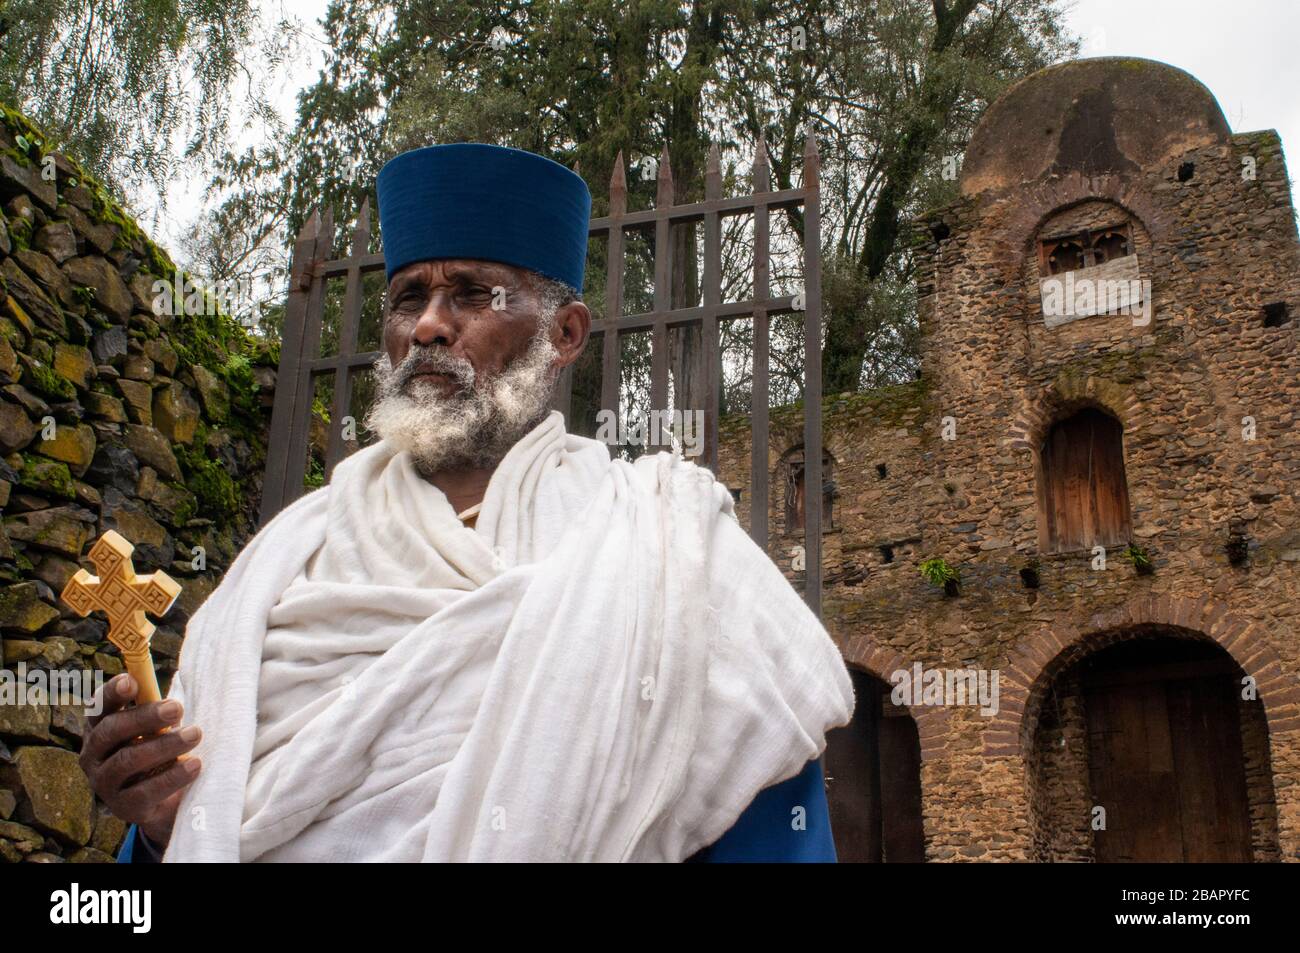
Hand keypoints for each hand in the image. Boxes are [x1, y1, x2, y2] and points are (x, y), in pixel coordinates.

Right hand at [80, 673, 202, 848]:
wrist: (166, 801)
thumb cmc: (161, 752)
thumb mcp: (159, 729)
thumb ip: (161, 711)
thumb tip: (180, 684)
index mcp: (99, 729)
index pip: (98, 708)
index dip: (111, 693)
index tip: (131, 680)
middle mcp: (93, 755)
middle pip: (112, 731)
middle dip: (145, 716)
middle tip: (177, 707)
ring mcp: (104, 783)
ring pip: (128, 760)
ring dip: (165, 745)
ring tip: (195, 734)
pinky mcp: (123, 807)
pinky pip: (145, 791)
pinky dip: (172, 776)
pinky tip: (195, 765)